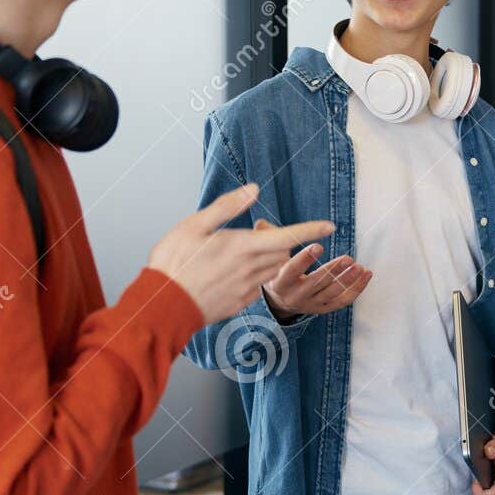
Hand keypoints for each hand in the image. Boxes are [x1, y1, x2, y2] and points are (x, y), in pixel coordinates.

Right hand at [149, 184, 334, 324]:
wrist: (164, 305)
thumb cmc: (174, 262)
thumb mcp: (195, 224)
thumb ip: (228, 206)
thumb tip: (254, 189)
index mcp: (242, 247)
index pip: (287, 236)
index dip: (310, 230)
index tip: (330, 225)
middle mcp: (250, 269)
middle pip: (284, 254)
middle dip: (282, 241)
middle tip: (257, 232)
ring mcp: (246, 290)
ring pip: (274, 270)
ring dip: (272, 259)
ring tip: (246, 252)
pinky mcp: (239, 303)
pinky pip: (260, 286)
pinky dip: (258, 275)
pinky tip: (236, 272)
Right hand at [256, 219, 371, 322]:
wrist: (279, 300)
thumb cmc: (276, 271)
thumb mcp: (266, 256)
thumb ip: (266, 238)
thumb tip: (262, 224)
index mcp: (279, 282)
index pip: (291, 270)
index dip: (305, 259)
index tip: (318, 246)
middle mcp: (295, 296)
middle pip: (316, 283)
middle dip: (333, 271)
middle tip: (348, 259)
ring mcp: (311, 304)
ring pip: (332, 292)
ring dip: (348, 279)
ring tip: (358, 266)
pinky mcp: (324, 308)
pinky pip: (343, 301)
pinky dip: (357, 288)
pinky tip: (366, 274)